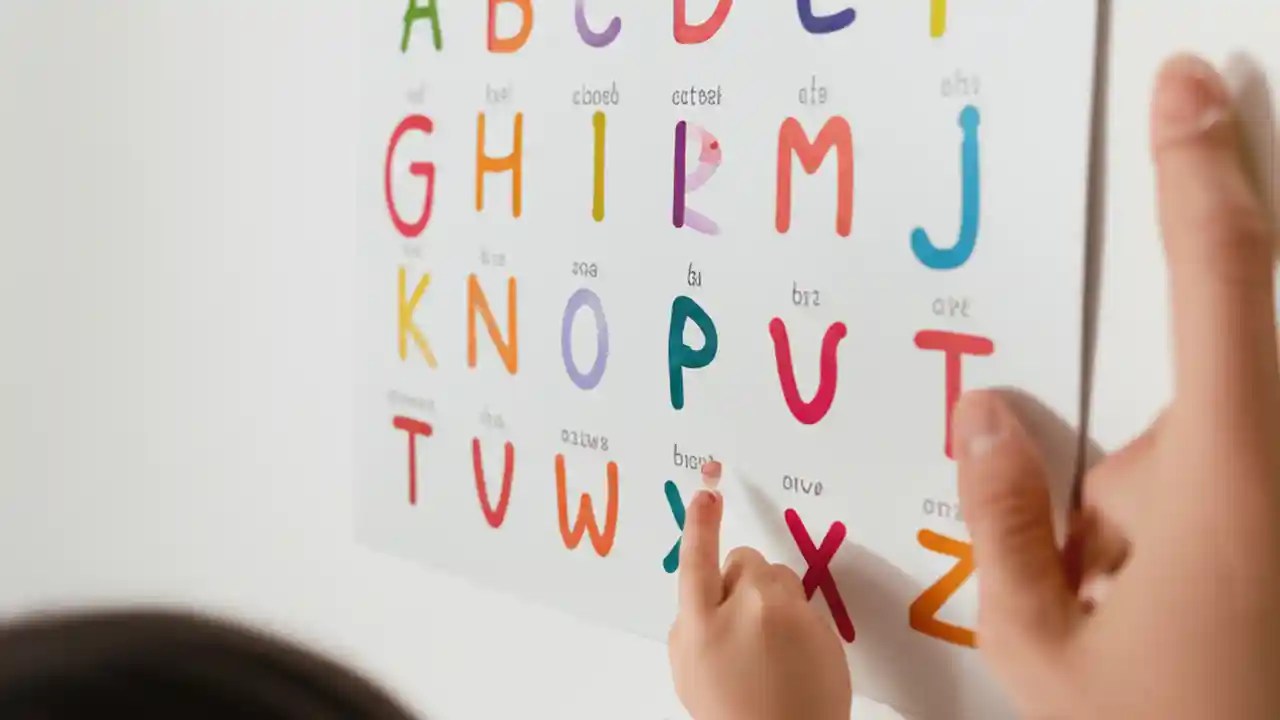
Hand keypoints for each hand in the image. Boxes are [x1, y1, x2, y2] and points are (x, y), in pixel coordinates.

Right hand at [668, 463, 851, 719]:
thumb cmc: (728, 712)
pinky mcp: (823, 628)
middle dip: (741, 579)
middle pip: (746, 561)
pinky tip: (792, 656)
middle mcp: (748, 611)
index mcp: (703, 624)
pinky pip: (803, 604)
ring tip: (769, 641)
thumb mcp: (688, 670)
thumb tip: (708, 595)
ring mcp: (792, 617)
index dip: (700, 525)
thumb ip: (691, 624)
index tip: (708, 495)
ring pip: (779, 577)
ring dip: (771, 596)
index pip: (696, 561)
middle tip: (741, 618)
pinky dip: (795, 620)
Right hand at [953, 55, 1279, 718]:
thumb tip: (983, 418)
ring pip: (1196, 464)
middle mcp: (1279, 469)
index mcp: (1234, 480)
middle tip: (1098, 587)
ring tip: (1137, 627)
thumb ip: (1001, 519)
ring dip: (1147, 526)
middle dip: (1118, 490)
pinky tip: (1174, 621)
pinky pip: (1225, 489)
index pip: (1221, 280)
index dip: (1198, 171)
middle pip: (1178, 413)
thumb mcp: (1042, 648)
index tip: (1186, 91)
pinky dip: (1185, 541)